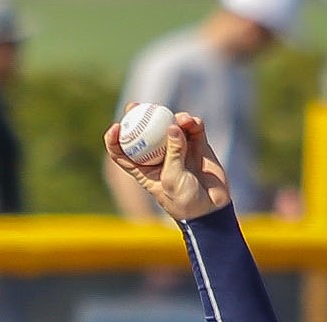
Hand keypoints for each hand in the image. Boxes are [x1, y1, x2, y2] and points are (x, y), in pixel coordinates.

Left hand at [104, 108, 229, 221]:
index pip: (122, 154)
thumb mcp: (172, 179)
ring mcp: (179, 150)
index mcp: (144, 170)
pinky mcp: (197, 146)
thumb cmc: (185, 202)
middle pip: (144, 133)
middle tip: (136, 106)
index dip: (115, 140)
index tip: (116, 128)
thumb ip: (173, 153)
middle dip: (138, 117)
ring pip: (170, 126)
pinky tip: (192, 122)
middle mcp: (160, 158)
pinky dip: (192, 122)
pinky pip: (192, 128)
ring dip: (173, 119)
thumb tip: (172, 126)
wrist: (211, 210)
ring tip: (181, 120)